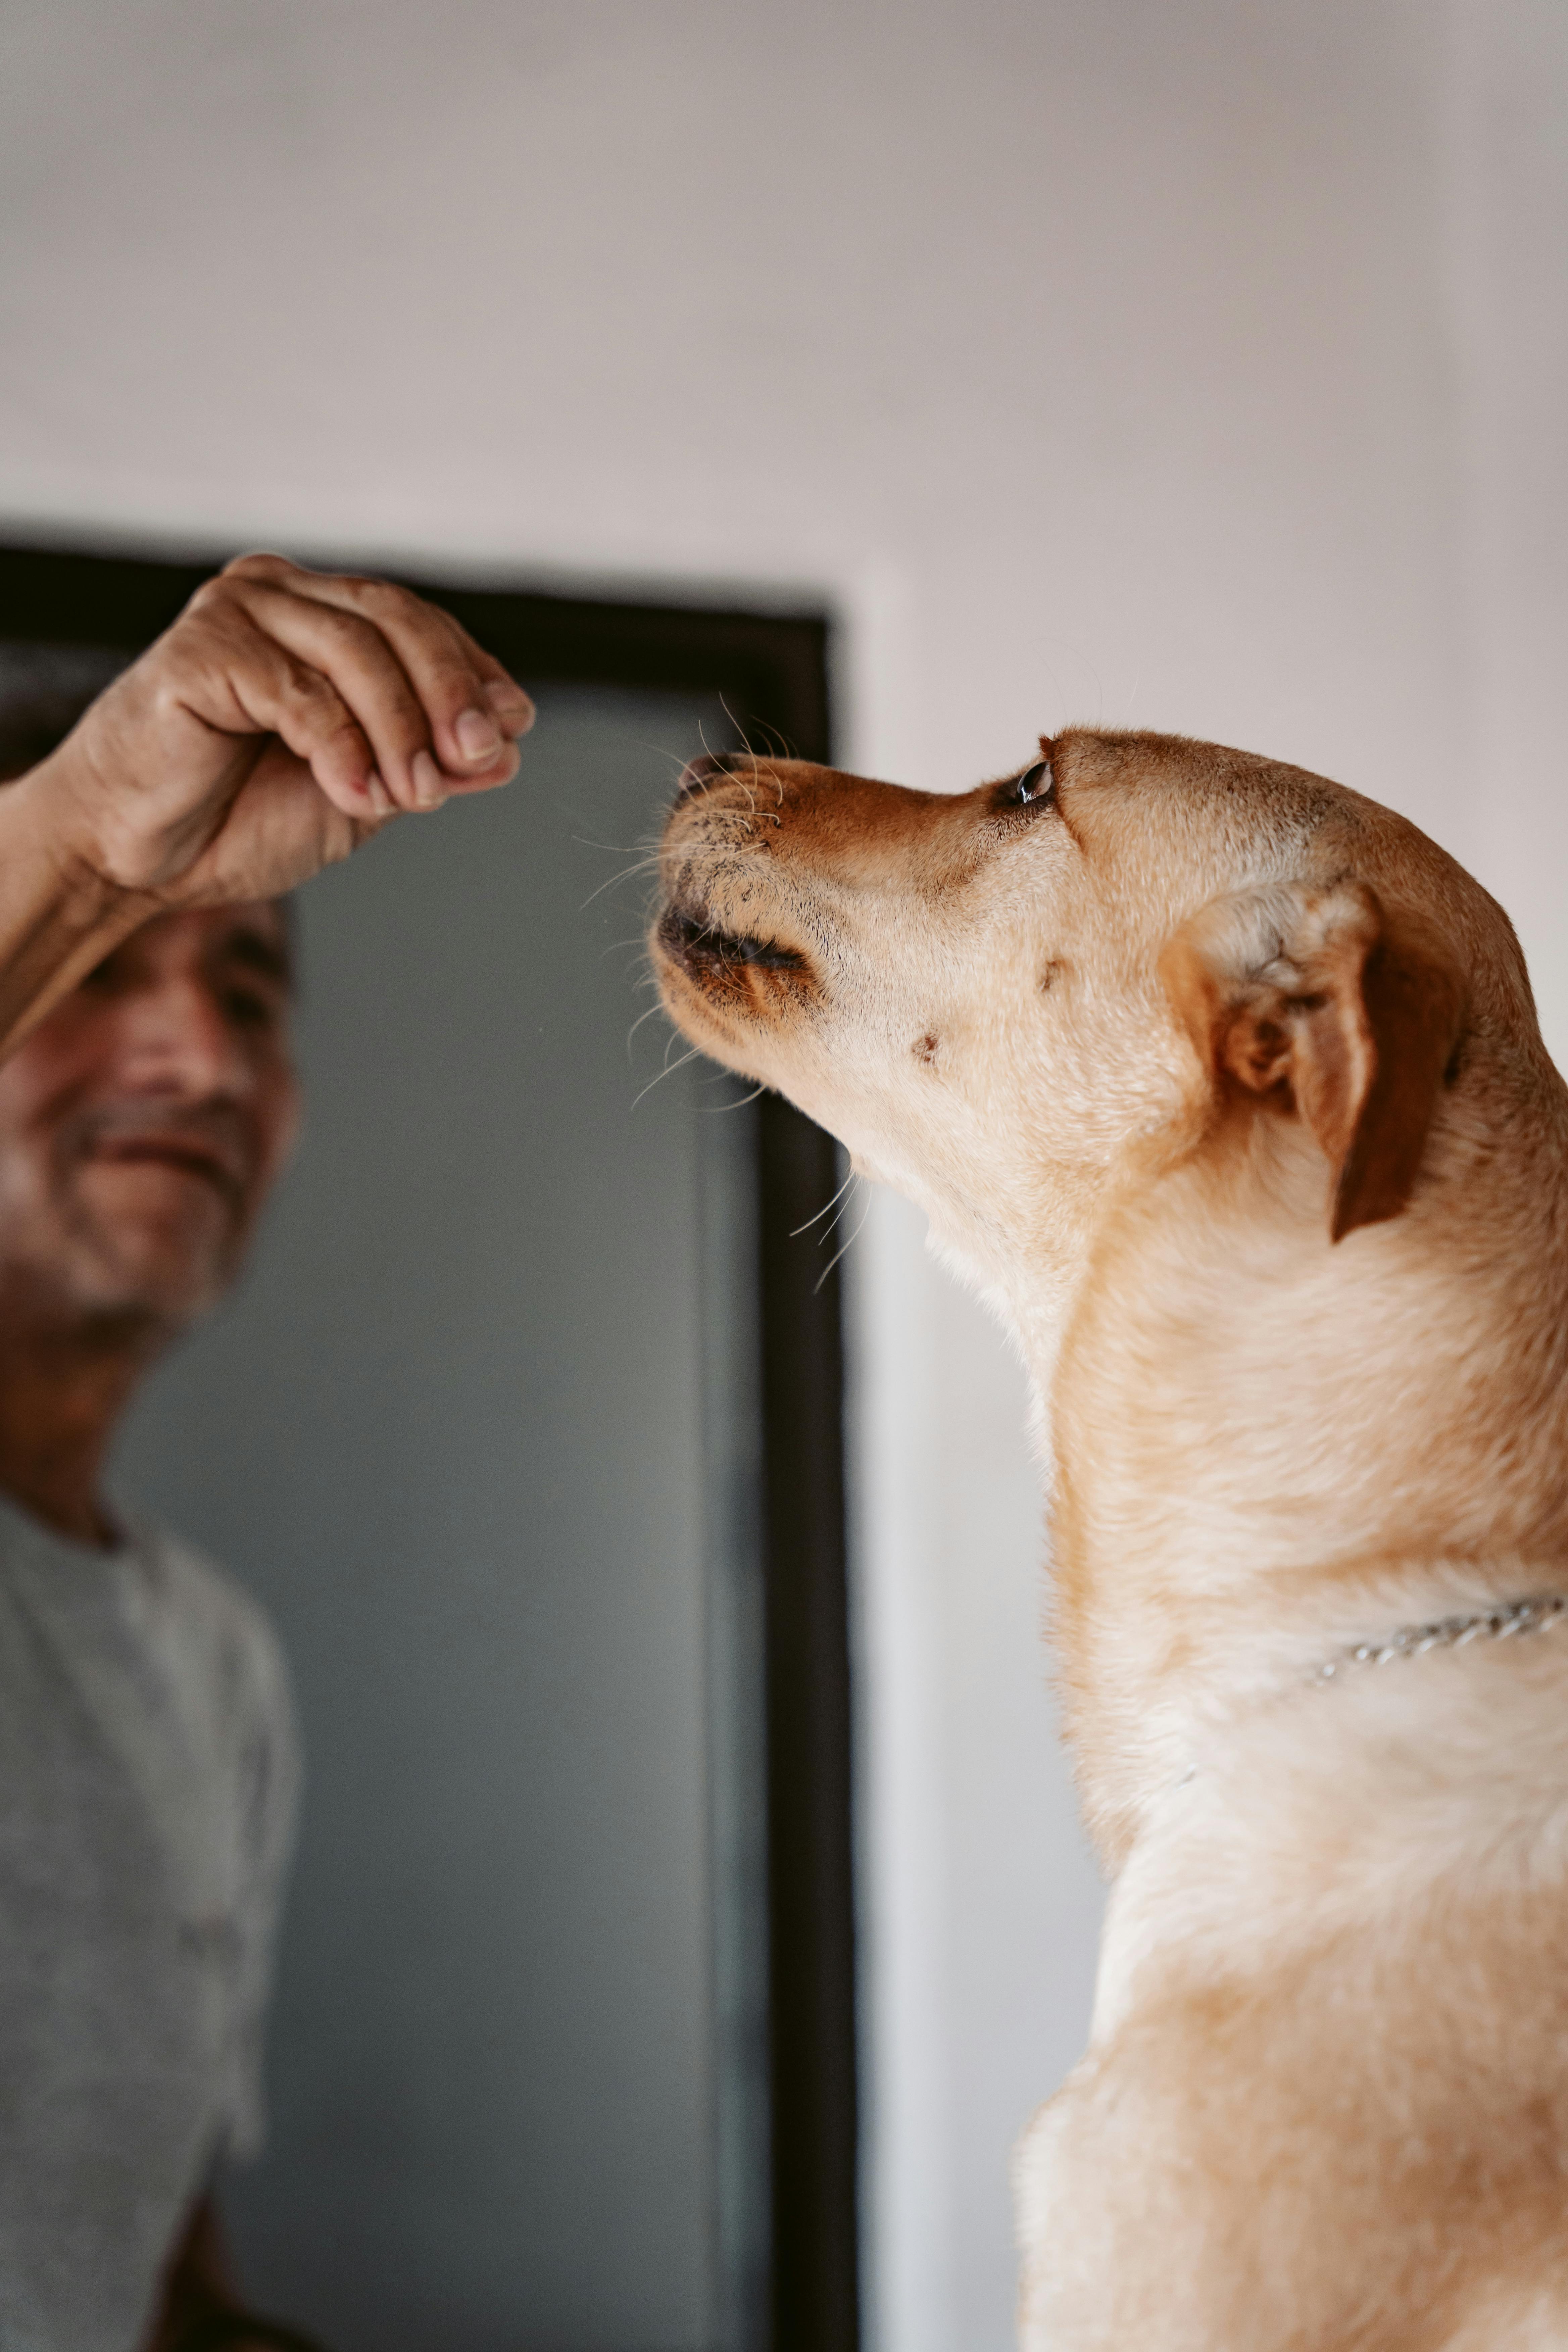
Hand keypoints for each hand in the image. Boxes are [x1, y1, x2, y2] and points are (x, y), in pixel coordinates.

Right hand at [28, 552, 533, 908]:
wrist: (137, 855)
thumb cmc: (238, 819)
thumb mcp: (365, 794)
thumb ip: (431, 763)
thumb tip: (511, 743)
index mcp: (321, 614)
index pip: (420, 624)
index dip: (474, 676)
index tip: (508, 737)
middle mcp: (281, 594)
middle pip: (397, 619)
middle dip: (450, 693)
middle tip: (475, 759)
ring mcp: (238, 610)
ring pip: (357, 651)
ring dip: (401, 729)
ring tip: (413, 795)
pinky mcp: (201, 647)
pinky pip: (299, 690)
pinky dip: (342, 747)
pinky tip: (355, 794)